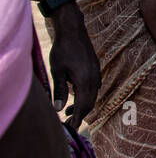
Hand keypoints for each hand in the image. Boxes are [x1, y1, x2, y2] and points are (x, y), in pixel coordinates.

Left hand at [47, 2, 100, 130]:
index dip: (78, 119)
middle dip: (80, 115)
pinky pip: (93, 87)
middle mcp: (94, 78)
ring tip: (68, 110)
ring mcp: (96, 73)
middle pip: (90, 103)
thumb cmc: (63, 49)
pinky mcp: (94, 68)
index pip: (83, 106)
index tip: (72, 128)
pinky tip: (76, 94)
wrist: (73, 30)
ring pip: (92, 95)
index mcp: (85, 81)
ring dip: (82, 105)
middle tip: (69, 123)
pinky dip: (86, 95)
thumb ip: (59, 90)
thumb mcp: (57, 71)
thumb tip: (59, 109)